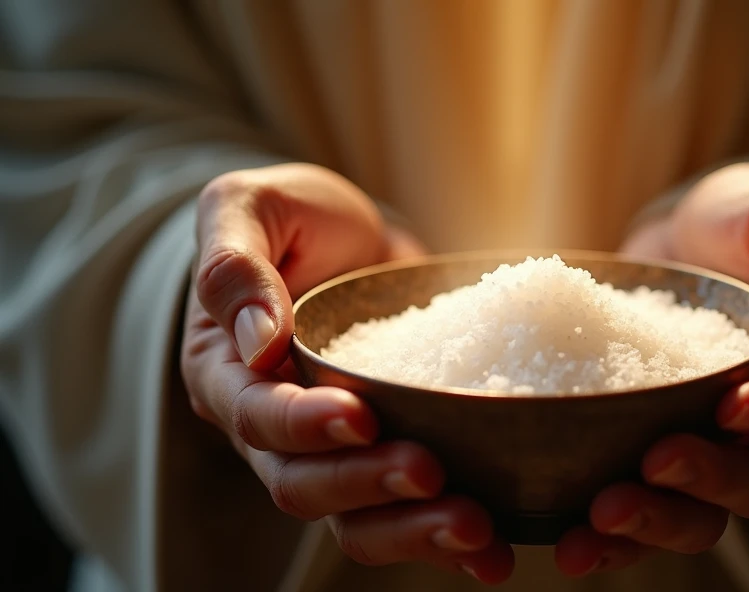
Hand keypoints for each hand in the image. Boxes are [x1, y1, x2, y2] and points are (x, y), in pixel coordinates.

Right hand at [179, 163, 513, 583]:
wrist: (351, 236)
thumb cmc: (292, 216)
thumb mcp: (249, 207)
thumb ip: (234, 264)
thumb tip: (259, 341)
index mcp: (227, 374)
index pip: (257, 417)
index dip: (304, 425)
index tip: (359, 415)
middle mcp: (274, 428)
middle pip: (305, 485)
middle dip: (367, 485)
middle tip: (430, 473)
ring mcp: (333, 448)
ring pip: (357, 518)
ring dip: (412, 531)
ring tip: (476, 528)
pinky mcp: (388, 448)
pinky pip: (407, 509)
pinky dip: (447, 536)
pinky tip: (496, 551)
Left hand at [556, 163, 748, 574]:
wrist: (686, 226)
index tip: (733, 406)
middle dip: (706, 482)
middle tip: (653, 463)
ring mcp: (715, 441)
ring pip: (700, 509)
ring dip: (653, 523)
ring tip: (597, 517)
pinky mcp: (656, 441)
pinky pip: (643, 497)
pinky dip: (611, 528)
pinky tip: (566, 538)